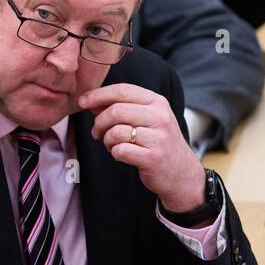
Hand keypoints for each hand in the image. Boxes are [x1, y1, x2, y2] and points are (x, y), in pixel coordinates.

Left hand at [82, 83, 206, 214]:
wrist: (182, 174)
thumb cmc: (159, 143)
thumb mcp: (147, 119)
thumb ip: (122, 107)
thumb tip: (92, 100)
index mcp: (157, 102)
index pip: (122, 90)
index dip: (98, 95)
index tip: (83, 101)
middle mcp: (160, 117)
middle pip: (116, 110)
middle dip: (99, 122)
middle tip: (97, 132)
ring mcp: (158, 137)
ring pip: (116, 131)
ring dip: (107, 140)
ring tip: (112, 145)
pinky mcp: (153, 157)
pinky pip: (120, 150)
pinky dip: (115, 153)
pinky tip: (122, 154)